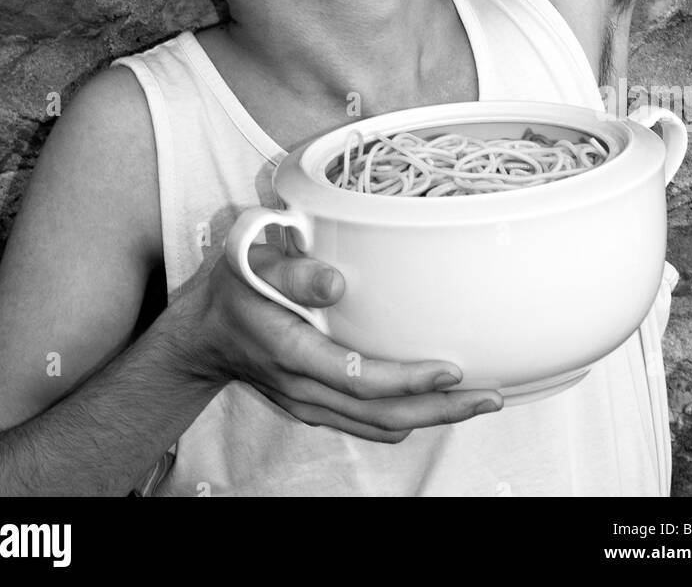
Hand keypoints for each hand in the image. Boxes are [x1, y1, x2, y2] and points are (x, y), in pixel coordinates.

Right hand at [164, 242, 502, 443]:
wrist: (201, 337)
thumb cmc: (231, 291)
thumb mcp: (250, 264)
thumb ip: (292, 271)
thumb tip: (336, 281)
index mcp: (292, 353)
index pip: (359, 380)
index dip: (408, 381)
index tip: (452, 369)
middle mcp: (306, 391)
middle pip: (383, 417)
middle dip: (441, 411)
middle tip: (490, 396)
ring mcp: (312, 406)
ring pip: (380, 427)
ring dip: (432, 417)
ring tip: (478, 399)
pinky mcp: (319, 408)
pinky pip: (370, 423)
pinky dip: (408, 415)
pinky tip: (435, 399)